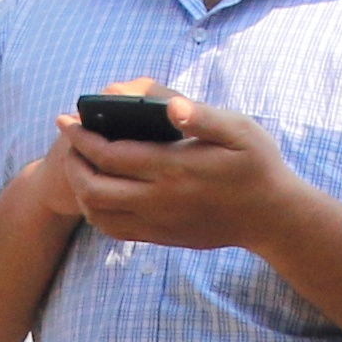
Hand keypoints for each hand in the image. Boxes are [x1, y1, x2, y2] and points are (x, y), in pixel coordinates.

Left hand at [59, 86, 310, 252]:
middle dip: (74, 163)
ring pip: (99, 214)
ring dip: (81, 189)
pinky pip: (115, 231)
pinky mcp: (162, 237)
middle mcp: (159, 199)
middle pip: (93, 187)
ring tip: (82, 166)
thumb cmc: (258, 167)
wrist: (273, 218)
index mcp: (173, 168)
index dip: (82, 137)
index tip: (68, 120)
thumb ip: (202, 116)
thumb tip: (171, 105)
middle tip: (72, 142)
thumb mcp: (239, 130)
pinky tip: (101, 192)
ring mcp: (158, 222)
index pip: (110, 154)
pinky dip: (97, 212)